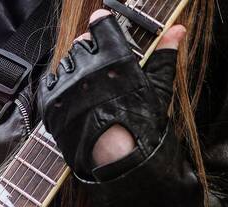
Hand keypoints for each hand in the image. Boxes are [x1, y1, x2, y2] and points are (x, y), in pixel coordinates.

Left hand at [38, 10, 185, 180]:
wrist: (119, 161)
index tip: (101, 23)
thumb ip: (164, 56)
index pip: (101, 26)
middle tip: (97, 65)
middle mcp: (89, 71)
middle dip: (88, 51)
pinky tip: (71, 96)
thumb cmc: (142, 125)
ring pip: (65, 64)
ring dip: (73, 69)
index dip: (101, 23)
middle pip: (80, 45)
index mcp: (116, 60)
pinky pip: (49, 83)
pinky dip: (58, 86)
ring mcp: (68, 88)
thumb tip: (178, 29)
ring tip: (87, 87)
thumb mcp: (158, 89)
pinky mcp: (52, 105)